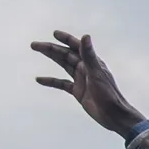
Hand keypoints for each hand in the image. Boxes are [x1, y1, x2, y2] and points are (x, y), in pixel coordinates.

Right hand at [32, 30, 146, 138]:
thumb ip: (89, 55)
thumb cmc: (108, 94)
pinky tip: (39, 79)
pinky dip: (51, 81)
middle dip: (51, 48)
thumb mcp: (96, 73)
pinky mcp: (78, 91)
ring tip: (37, 50)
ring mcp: (81, 79)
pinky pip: (61, 83)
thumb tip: (86, 36)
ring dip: (51, 57)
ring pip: (63, 65)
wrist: (113, 116)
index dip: (66, 39)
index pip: (76, 47)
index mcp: (92, 62)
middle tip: (34, 45)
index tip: (54, 33)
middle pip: (66, 55)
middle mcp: (86, 68)